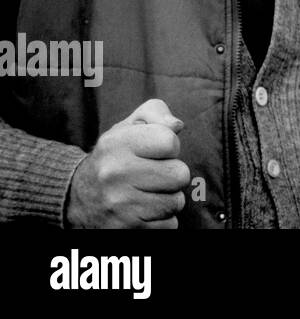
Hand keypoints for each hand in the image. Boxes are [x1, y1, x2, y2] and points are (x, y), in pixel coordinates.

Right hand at [65, 99, 189, 228]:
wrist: (76, 196)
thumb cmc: (116, 156)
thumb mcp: (129, 126)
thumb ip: (157, 113)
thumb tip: (177, 126)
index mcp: (117, 144)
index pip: (170, 142)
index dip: (170, 146)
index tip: (157, 151)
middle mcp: (114, 174)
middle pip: (180, 175)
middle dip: (173, 174)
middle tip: (154, 174)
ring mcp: (119, 204)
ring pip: (176, 202)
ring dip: (169, 198)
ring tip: (148, 192)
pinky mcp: (125, 229)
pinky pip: (169, 225)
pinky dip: (162, 219)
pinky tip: (144, 210)